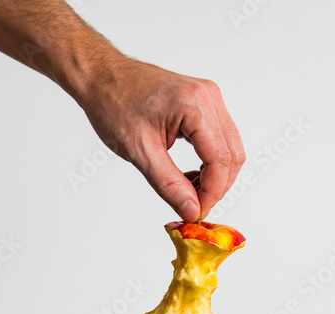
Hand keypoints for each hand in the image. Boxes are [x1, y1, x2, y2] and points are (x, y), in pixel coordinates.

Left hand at [75, 57, 244, 221]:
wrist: (102, 78)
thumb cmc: (114, 104)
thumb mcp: (140, 152)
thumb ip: (169, 185)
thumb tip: (191, 210)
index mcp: (194, 105)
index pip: (220, 160)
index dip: (212, 192)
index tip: (196, 212)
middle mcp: (208, 97)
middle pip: (232, 155)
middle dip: (217, 187)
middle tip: (193, 206)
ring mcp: (209, 97)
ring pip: (230, 148)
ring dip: (215, 176)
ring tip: (188, 191)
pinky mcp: (204, 102)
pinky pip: (220, 138)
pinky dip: (211, 161)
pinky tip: (190, 174)